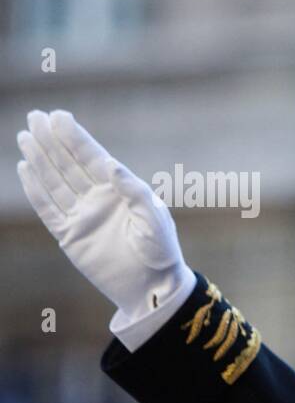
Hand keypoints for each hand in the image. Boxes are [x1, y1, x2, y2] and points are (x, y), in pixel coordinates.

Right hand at [16, 109, 190, 319]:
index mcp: (121, 190)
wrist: (152, 286)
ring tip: (25, 137)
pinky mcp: (70, 234)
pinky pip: (48, 208)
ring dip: (40, 160)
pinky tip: (25, 169)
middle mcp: (99, 198)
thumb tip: (111, 165)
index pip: (93, 158)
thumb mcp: (154, 219)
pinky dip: (36, 190)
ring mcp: (83, 215)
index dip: (76, 137)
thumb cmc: (161, 250)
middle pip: (70, 164)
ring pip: (55, 182)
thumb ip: (134, 191)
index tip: (58, 116)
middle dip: (53, 141)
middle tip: (34, 117)